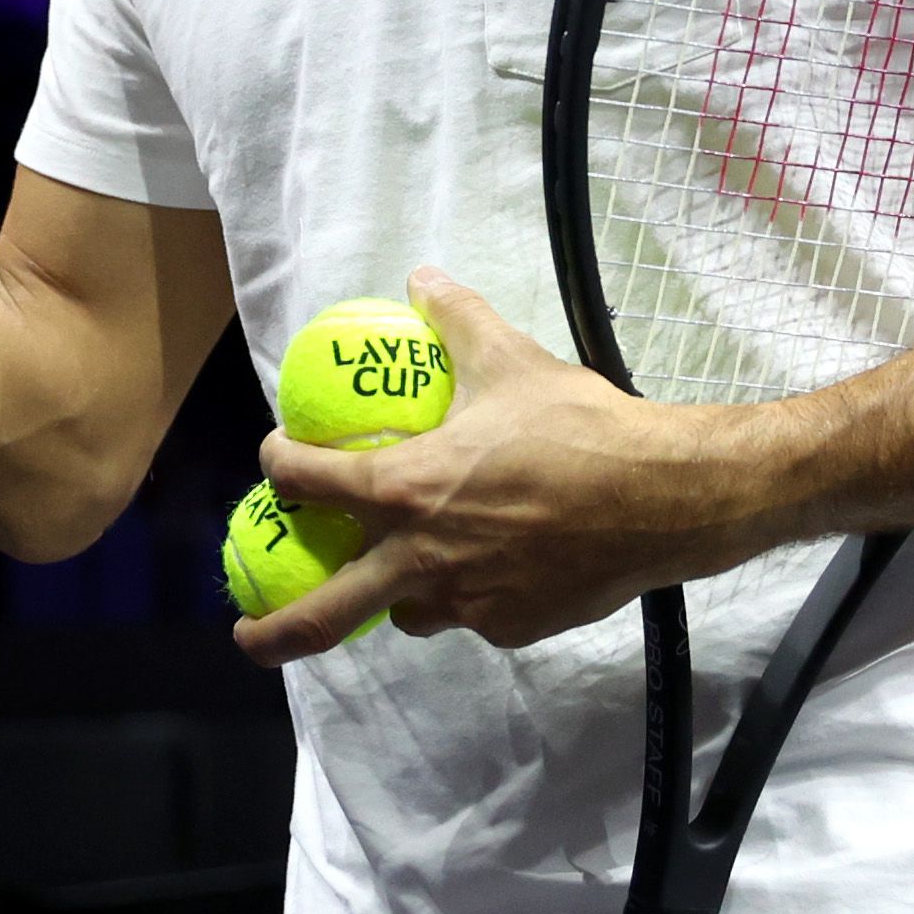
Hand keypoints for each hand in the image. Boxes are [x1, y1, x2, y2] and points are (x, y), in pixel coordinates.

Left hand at [235, 270, 758, 665]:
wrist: (664, 497)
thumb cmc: (580, 427)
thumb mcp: (510, 359)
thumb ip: (456, 318)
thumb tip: (422, 278)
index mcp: (404, 491)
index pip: (308, 482)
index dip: (281, 465)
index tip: (278, 460)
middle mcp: (422, 558)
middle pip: (327, 611)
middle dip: (276, 632)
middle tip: (248, 635)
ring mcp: (467, 602)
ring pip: (408, 610)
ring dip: (394, 594)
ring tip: (402, 573)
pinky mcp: (512, 626)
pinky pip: (472, 615)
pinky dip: (469, 594)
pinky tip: (494, 564)